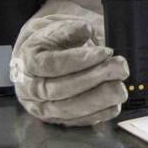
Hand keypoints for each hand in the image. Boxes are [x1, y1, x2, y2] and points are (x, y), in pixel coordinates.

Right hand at [11, 16, 129, 125]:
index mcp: (26, 61)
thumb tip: (84, 30)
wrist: (49, 52)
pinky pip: (77, 122)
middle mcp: (28, 88)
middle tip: (120, 68)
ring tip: (121, 88)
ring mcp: (41, 107)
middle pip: (59, 90)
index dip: (79, 60)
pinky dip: (98, 114)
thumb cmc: (57, 39)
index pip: (50, 65)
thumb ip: (70, 29)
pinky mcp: (56, 120)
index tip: (105, 52)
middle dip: (94, 79)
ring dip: (99, 100)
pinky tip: (115, 104)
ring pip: (68, 110)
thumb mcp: (59, 25)